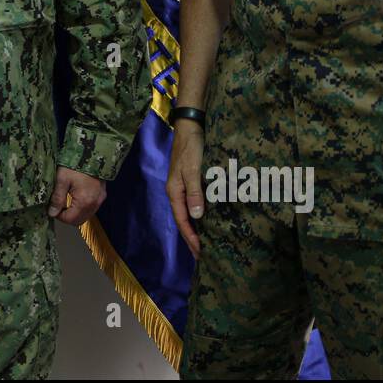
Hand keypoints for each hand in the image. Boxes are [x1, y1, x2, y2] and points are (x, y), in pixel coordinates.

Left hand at [48, 167, 105, 225]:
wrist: (93, 151)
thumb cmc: (75, 164)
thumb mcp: (62, 179)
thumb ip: (57, 198)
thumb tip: (52, 213)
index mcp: (84, 201)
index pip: (70, 219)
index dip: (59, 216)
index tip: (52, 208)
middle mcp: (94, 204)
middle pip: (79, 221)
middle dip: (67, 217)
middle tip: (58, 207)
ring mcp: (100, 200)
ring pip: (86, 216)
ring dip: (75, 213)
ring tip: (66, 202)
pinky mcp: (102, 195)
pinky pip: (91, 208)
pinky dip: (83, 208)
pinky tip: (75, 198)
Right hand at [166, 120, 204, 258]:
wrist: (190, 127)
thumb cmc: (190, 148)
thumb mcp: (192, 170)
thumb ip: (194, 192)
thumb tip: (197, 216)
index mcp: (174, 191)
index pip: (182, 220)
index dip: (191, 237)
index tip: (201, 252)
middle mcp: (177, 191)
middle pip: (184, 219)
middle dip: (192, 238)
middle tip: (204, 255)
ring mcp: (183, 186)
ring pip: (189, 212)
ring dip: (196, 228)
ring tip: (206, 242)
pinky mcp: (191, 181)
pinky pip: (194, 203)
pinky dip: (200, 215)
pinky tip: (208, 220)